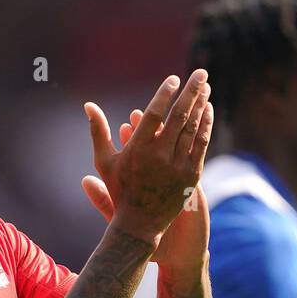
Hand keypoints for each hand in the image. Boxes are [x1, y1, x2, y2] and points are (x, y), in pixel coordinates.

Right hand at [83, 69, 213, 247]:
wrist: (140, 224)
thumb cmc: (119, 189)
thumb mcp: (105, 161)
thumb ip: (98, 131)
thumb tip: (88, 105)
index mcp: (137, 149)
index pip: (155, 113)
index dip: (164, 94)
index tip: (172, 79)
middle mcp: (159, 156)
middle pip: (179, 116)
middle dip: (191, 91)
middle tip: (200, 73)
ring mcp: (177, 166)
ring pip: (193, 128)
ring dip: (200, 105)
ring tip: (205, 88)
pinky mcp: (191, 176)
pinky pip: (201, 145)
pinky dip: (205, 126)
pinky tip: (208, 110)